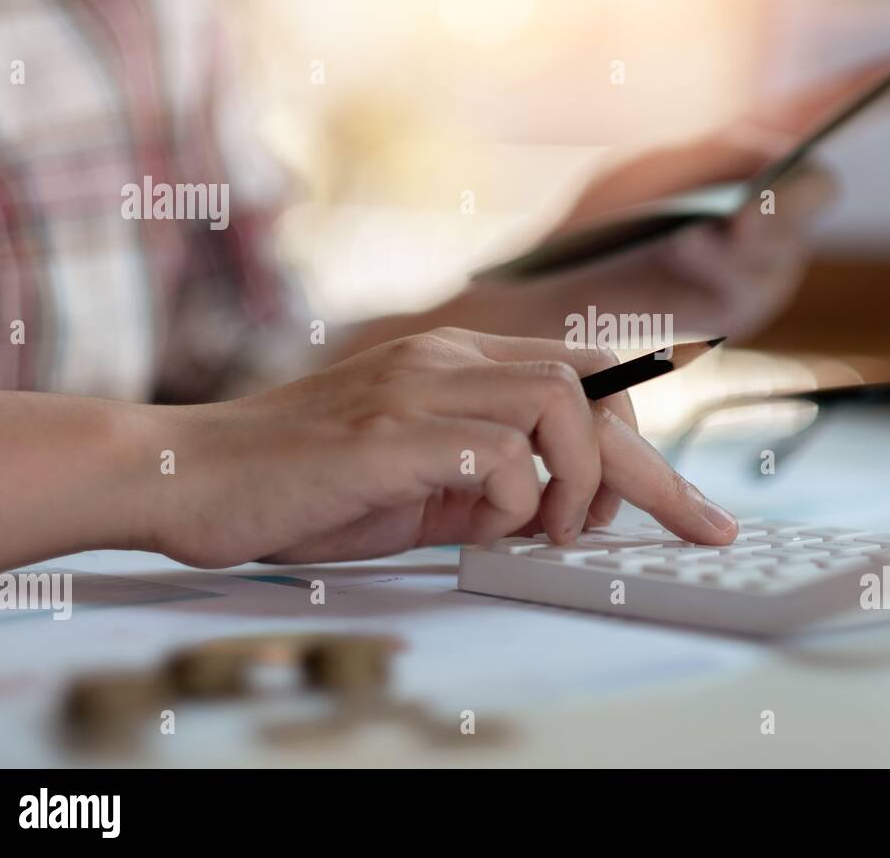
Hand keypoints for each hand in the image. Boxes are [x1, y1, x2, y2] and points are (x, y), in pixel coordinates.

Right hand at [145, 328, 736, 567]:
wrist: (193, 476)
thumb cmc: (306, 485)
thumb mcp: (417, 480)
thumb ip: (487, 479)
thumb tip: (559, 507)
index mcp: (457, 360)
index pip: (581, 372)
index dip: (647, 421)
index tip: (694, 482)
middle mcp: (448, 356)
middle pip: (592, 386)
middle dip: (655, 469)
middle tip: (696, 525)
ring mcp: (420, 385)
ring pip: (562, 404)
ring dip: (582, 480)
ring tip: (554, 532)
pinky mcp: (391, 430)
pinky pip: (501, 454)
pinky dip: (518, 500)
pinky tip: (485, 525)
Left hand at [543, 42, 889, 337]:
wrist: (552, 301)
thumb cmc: (596, 226)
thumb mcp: (649, 173)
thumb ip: (710, 158)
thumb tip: (769, 147)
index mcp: (751, 154)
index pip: (834, 106)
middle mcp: (768, 206)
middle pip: (818, 186)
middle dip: (791, 191)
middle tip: (752, 199)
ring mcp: (760, 262)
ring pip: (787, 241)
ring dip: (746, 234)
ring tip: (695, 233)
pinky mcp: (739, 311)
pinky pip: (752, 286)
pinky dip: (721, 267)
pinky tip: (688, 251)